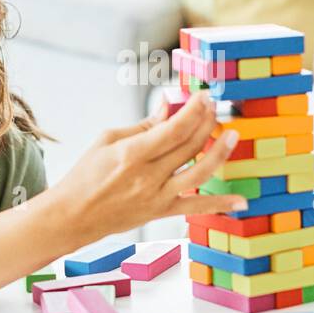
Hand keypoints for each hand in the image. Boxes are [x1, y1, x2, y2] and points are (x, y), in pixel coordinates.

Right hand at [51, 91, 247, 241]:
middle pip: (188, 146)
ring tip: (233, 136)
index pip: (174, 128)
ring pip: (198, 174)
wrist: (72, 216)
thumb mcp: (108, 141)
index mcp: (132, 154)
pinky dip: (220, 205)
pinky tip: (241, 201)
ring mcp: (157, 197)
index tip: (204, 96)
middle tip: (215, 107)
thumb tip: (168, 106)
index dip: (194, 110)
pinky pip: (196, 208)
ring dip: (219, 154)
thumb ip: (143, 125)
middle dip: (206, 123)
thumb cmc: (85, 175)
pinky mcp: (161, 212)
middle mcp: (148, 176)